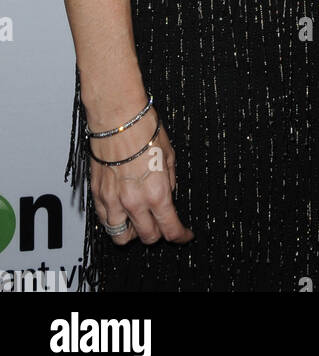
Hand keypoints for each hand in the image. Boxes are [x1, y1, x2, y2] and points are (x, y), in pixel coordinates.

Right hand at [89, 115, 192, 247]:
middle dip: (158, 233)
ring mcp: (113, 201)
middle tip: (162, 223)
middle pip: (147, 237)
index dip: (180, 236)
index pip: (170, 229)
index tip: (184, 235)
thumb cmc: (144, 130)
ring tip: (139, 218)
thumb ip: (170, 182)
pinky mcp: (97, 195)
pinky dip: (114, 221)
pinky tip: (122, 210)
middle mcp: (134, 202)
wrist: (118, 118)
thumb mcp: (170, 156)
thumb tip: (169, 196)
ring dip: (133, 231)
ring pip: (121, 237)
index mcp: (156, 193)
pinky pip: (105, 221)